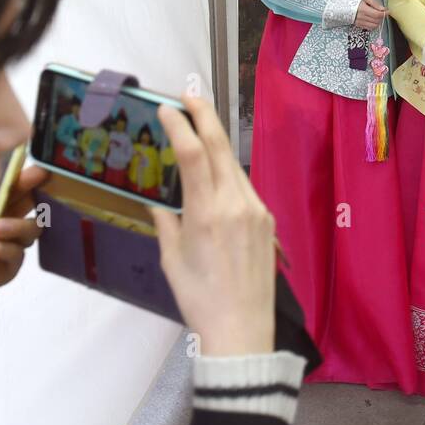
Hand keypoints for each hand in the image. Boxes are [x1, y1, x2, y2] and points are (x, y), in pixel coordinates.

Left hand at [0, 165, 49, 325]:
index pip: (16, 186)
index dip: (28, 178)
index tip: (36, 171)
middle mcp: (5, 221)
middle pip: (31, 206)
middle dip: (35, 195)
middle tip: (32, 188)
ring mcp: (8, 245)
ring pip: (31, 231)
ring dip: (19, 225)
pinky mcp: (6, 269)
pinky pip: (17, 256)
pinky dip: (10, 250)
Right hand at [149, 96, 275, 356]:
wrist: (242, 329)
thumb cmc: (201, 299)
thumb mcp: (172, 259)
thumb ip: (166, 222)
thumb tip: (158, 201)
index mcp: (208, 214)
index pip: (194, 155)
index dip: (181, 125)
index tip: (167, 108)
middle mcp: (236, 206)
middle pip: (221, 148)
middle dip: (205, 116)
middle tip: (190, 95)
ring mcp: (256, 212)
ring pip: (233, 166)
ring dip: (216, 144)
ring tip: (199, 128)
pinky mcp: (267, 222)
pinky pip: (244, 187)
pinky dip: (228, 174)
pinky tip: (216, 175)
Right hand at [354, 0, 386, 30]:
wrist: (344, 5)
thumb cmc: (356, 0)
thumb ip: (375, 3)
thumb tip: (383, 9)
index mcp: (363, 9)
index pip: (377, 14)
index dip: (384, 13)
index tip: (388, 11)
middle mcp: (361, 17)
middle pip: (377, 20)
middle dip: (382, 17)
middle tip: (382, 12)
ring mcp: (360, 22)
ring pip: (374, 25)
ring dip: (378, 21)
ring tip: (377, 15)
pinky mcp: (359, 25)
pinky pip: (369, 28)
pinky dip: (374, 25)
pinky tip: (373, 19)